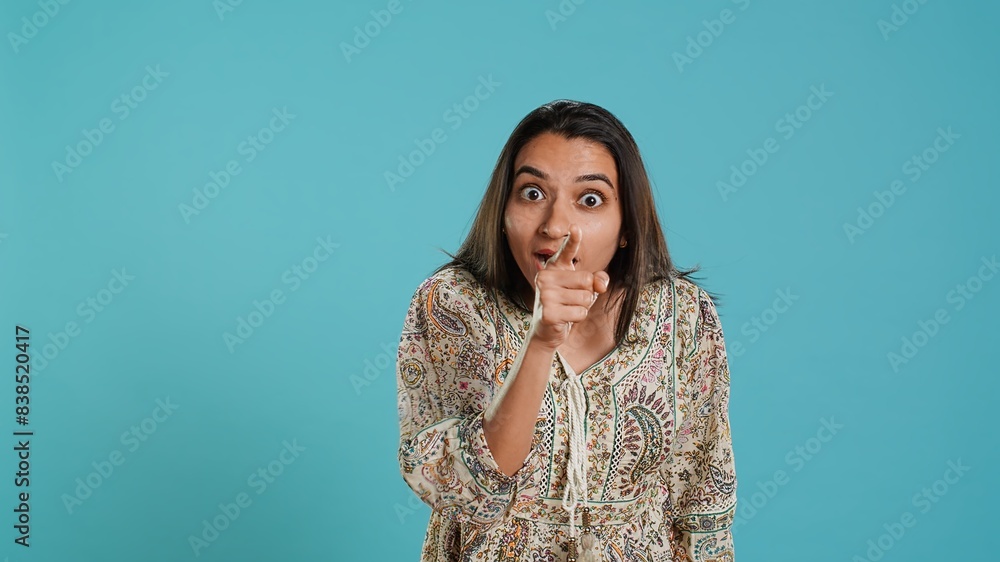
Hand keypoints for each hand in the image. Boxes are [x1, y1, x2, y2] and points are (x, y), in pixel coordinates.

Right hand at [530, 225, 609, 349]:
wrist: (546, 330)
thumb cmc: (566, 304)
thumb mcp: (584, 289)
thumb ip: (597, 281)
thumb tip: (600, 284)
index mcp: (553, 268)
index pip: (566, 252)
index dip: (573, 240)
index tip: (575, 227)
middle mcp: (545, 277)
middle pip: (587, 280)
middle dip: (587, 294)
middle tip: (571, 300)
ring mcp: (545, 295)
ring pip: (585, 298)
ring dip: (582, 307)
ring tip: (567, 309)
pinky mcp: (548, 313)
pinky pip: (580, 313)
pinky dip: (577, 318)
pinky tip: (564, 319)